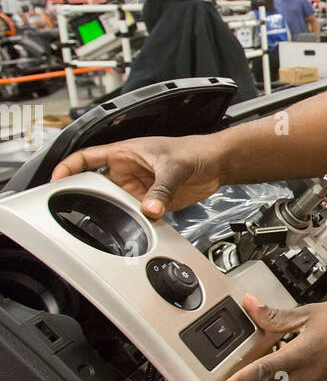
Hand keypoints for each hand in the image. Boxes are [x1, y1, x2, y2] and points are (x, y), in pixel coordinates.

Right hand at [50, 134, 222, 218]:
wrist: (216, 164)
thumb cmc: (194, 151)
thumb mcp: (174, 167)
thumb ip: (161, 190)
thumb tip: (150, 209)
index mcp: (124, 153)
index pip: (86, 158)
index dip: (68, 168)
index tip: (55, 181)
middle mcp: (127, 171)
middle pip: (96, 185)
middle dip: (87, 197)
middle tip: (75, 210)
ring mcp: (137, 188)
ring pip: (114, 203)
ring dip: (112, 214)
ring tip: (108, 223)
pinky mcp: (150, 202)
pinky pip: (134, 215)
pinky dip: (131, 223)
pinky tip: (131, 229)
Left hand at [210, 294, 326, 380]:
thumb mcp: (309, 312)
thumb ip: (275, 315)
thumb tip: (250, 306)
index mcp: (303, 355)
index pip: (261, 374)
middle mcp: (309, 377)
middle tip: (241, 369)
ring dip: (271, 379)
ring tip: (278, 354)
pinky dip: (289, 378)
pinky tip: (298, 359)